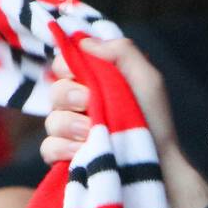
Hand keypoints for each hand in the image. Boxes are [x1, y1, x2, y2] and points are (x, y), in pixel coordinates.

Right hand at [41, 37, 207, 207]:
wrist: (159, 166)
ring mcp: (74, 135)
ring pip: (51, 121)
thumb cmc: (156, 122)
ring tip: (91, 133)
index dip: (67, 66)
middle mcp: (82, 108)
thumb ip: (121, 51)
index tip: (81, 74)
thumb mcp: (147, 80)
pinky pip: (48, 148)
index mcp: (97, 85)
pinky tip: (81, 152)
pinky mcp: (68, 159)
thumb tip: (85, 41)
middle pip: (54, 91)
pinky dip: (62, 148)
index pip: (64, 65)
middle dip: (69, 95)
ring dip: (69, 124)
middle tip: (89, 102)